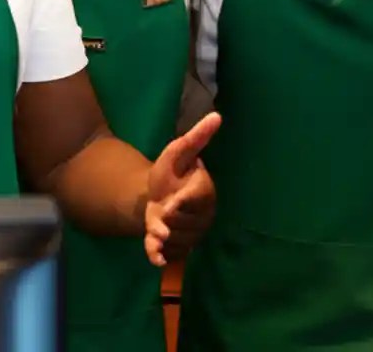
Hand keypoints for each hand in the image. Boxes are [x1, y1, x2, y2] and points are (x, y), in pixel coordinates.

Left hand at [145, 112, 220, 265]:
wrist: (155, 194)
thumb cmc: (171, 172)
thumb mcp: (179, 151)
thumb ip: (197, 137)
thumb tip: (216, 115)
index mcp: (205, 192)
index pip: (197, 199)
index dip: (182, 202)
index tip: (171, 202)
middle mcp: (203, 216)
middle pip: (181, 221)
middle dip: (166, 215)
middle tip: (161, 205)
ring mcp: (191, 234)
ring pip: (174, 238)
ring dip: (159, 231)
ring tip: (157, 220)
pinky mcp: (178, 247)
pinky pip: (171, 254)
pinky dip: (161, 255)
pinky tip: (155, 256)